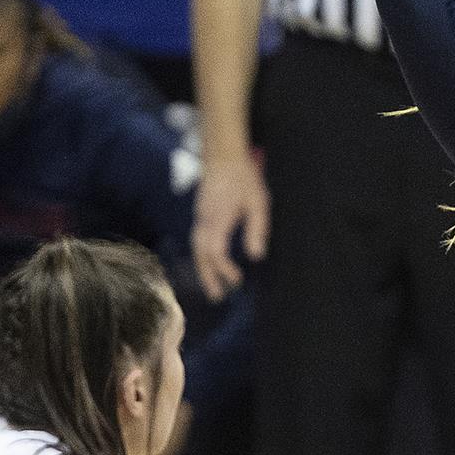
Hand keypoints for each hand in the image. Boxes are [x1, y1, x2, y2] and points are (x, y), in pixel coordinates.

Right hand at [192, 153, 268, 301]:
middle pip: (201, 255)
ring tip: (213, 287)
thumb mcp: (258, 203)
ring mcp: (199, 217)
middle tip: (217, 297)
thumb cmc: (244, 179)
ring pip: (196, 249)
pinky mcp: (200, 215)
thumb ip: (256, 229)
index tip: (237, 281)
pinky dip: (202, 257)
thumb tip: (256, 256)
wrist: (223, 157)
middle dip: (208, 277)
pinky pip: (197, 241)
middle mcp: (204, 220)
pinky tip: (210, 265)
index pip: (215, 252)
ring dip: (204, 269)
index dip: (224, 270)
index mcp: (218, 219)